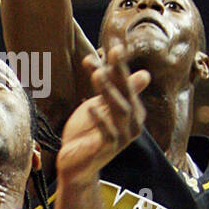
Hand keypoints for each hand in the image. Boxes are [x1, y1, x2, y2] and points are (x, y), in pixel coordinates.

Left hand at [56, 46, 147, 186]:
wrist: (76, 164)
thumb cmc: (87, 132)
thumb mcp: (99, 105)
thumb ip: (108, 84)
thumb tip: (123, 57)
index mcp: (132, 108)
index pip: (126, 82)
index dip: (119, 64)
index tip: (113, 45)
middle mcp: (132, 122)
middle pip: (127, 92)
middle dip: (120, 71)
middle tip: (114, 51)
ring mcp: (123, 136)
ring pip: (120, 110)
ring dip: (109, 91)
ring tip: (97, 74)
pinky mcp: (108, 149)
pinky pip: (108, 133)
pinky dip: (100, 120)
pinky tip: (89, 107)